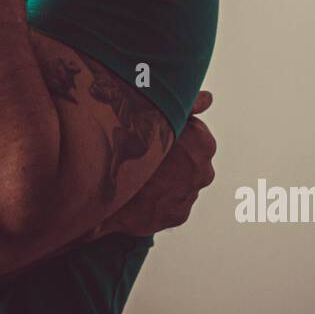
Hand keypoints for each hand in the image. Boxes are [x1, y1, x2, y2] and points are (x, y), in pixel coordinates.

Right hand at [92, 91, 217, 238]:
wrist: (106, 195)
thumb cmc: (130, 149)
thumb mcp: (156, 119)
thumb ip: (186, 107)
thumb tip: (208, 98)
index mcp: (203, 143)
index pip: (194, 130)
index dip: (173, 130)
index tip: (156, 134)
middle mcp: (204, 171)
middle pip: (189, 157)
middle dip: (173, 155)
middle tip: (147, 153)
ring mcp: (191, 195)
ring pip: (180, 180)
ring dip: (166, 177)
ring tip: (141, 175)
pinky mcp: (178, 215)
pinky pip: (171, 201)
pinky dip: (159, 197)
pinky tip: (141, 191)